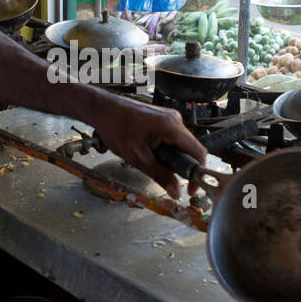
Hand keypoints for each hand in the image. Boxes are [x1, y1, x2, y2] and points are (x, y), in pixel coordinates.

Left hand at [90, 94, 206, 198]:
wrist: (102, 109)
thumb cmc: (116, 127)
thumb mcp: (138, 158)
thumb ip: (160, 175)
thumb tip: (176, 192)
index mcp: (172, 127)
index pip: (198, 152)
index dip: (197, 173)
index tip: (191, 189)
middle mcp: (175, 119)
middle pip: (190, 149)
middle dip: (182, 166)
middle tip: (169, 179)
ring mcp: (169, 117)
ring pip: (181, 144)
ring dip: (173, 158)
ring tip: (153, 162)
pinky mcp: (163, 119)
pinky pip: (173, 138)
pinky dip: (167, 150)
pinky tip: (151, 153)